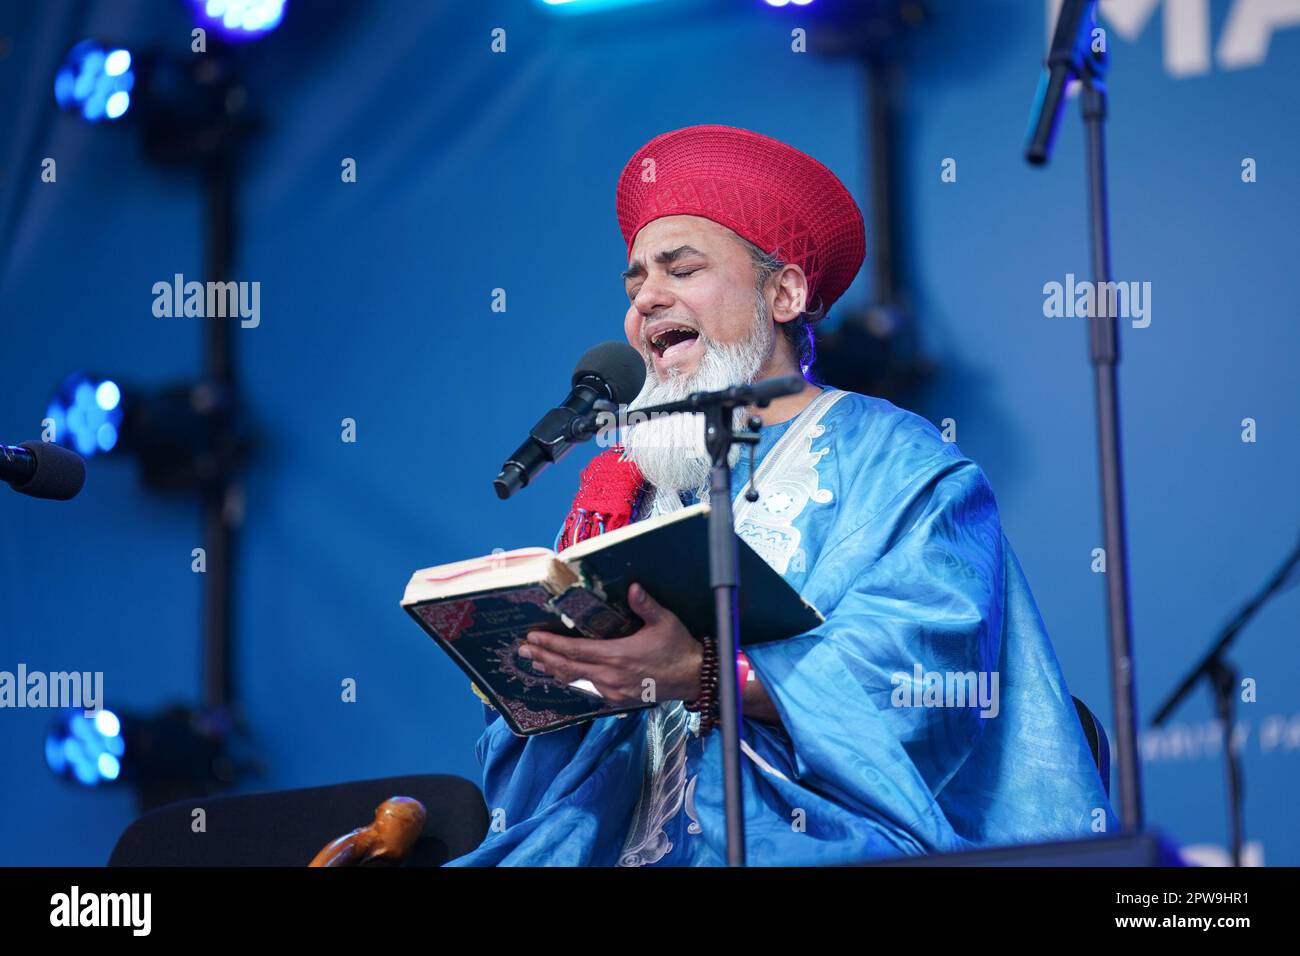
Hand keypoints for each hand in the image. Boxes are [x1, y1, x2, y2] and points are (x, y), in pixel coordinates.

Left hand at [518, 583, 702, 706]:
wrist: (693, 677)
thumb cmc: (678, 647)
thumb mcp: (664, 621)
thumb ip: (646, 604)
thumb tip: (633, 587)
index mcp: (618, 655)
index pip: (575, 651)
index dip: (551, 645)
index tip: (533, 638)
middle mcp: (610, 676)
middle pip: (567, 667)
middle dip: (543, 657)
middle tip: (523, 649)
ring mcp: (613, 690)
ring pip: (575, 681)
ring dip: (553, 670)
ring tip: (535, 661)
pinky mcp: (618, 699)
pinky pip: (588, 690)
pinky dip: (571, 681)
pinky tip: (562, 675)